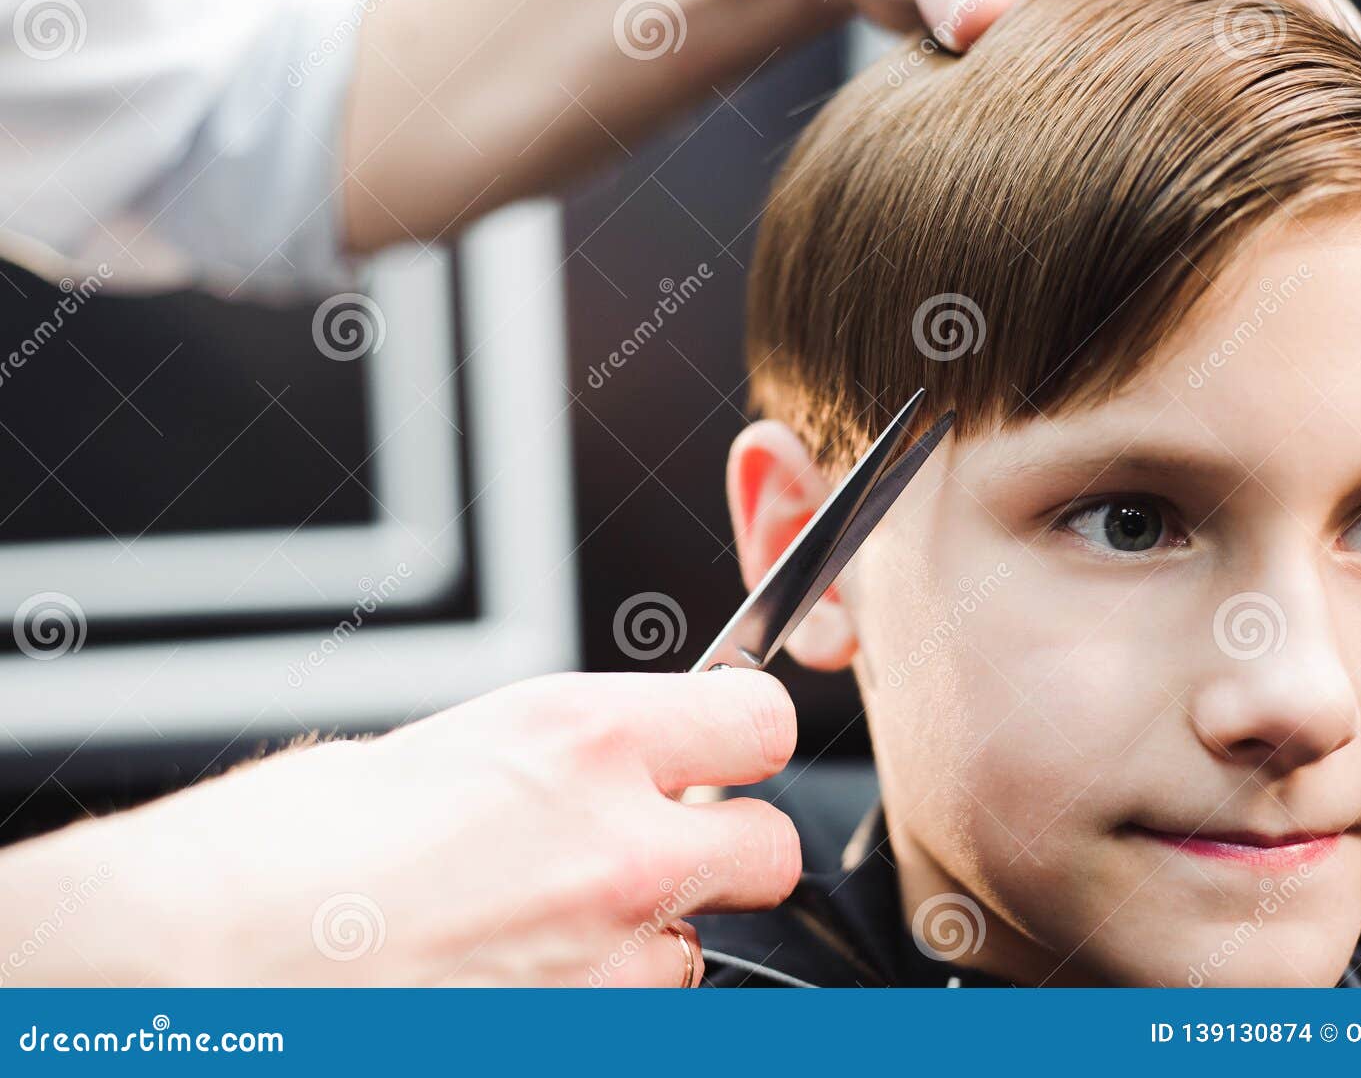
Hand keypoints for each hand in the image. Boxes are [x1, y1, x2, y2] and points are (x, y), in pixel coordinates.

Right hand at [1, 669, 800, 985]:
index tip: (723, 752)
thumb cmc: (271, 860)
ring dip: (641, 946)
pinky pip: (632, 1024)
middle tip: (655, 858)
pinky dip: (591, 1008)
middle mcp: (617, 846)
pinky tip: (511, 991)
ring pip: (695, 957)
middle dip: (725, 854)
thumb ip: (548, 763)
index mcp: (579, 738)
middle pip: (768, 852)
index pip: (757, 721)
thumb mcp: (427, 753)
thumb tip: (589, 774)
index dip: (742, 740)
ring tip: (535, 941)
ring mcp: (605, 964)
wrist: (190, 976)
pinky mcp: (584, 1041)